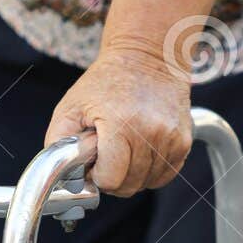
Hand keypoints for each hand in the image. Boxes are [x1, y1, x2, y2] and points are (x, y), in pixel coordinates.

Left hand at [44, 46, 192, 195]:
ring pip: (148, 183)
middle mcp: (151, 132)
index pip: (111, 179)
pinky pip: (165, 175)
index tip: (94, 162)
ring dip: (133, 174)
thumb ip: (58, 143)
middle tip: (107, 155)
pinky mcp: (184, 141)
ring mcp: (171, 137)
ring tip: (124, 149)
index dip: (97, 176)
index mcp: (120, 124)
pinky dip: (151, 171)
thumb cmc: (105, 82)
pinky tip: (140, 151)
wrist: (147, 57)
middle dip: (114, 177)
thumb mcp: (70, 107)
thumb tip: (64, 177)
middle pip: (130, 185)